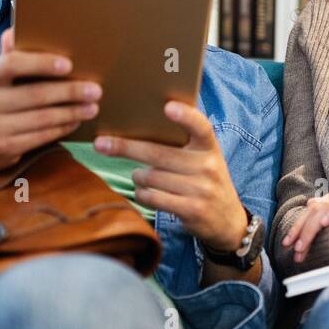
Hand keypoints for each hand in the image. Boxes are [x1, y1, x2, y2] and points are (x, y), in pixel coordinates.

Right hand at [0, 27, 100, 179]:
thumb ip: (8, 57)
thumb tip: (15, 30)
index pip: (12, 64)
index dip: (41, 64)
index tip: (69, 65)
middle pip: (35, 94)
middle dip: (69, 92)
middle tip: (95, 90)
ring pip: (42, 118)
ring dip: (72, 112)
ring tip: (93, 107)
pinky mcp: (1, 149)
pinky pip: (40, 137)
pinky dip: (62, 128)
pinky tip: (75, 121)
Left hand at [95, 101, 249, 250]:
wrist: (228, 221)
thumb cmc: (207, 182)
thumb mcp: (206, 160)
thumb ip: (185, 145)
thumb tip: (141, 129)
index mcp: (210, 148)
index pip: (201, 127)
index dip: (186, 116)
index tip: (168, 107)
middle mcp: (207, 166)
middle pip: (158, 153)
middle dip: (126, 147)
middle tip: (101, 143)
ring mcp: (200, 189)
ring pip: (150, 177)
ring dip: (138, 177)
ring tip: (141, 176)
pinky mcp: (190, 209)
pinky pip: (152, 197)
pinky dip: (142, 194)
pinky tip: (145, 192)